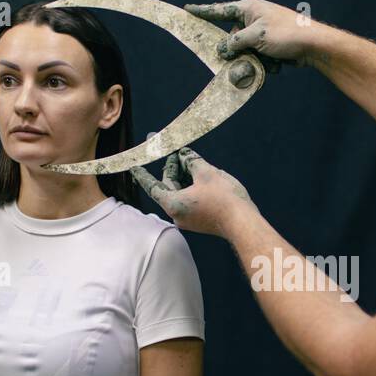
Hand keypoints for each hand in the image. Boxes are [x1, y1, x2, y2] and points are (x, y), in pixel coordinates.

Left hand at [131, 147, 258, 237]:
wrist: (243, 222)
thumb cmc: (224, 199)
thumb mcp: (206, 172)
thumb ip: (191, 161)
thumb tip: (184, 154)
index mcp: (173, 204)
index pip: (151, 186)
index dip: (142, 174)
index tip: (132, 166)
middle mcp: (177, 215)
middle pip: (169, 187)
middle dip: (174, 169)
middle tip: (179, 152)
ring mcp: (188, 220)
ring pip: (180, 193)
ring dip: (185, 177)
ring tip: (193, 162)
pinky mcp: (199, 221)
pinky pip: (189, 201)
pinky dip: (192, 188)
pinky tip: (201, 177)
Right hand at [185, 0, 322, 68]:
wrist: (313, 44)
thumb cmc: (287, 34)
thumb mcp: (256, 37)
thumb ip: (236, 42)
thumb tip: (223, 49)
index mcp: (248, 8)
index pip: (219, 10)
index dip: (202, 12)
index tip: (187, 10)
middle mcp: (253, 18)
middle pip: (233, 39)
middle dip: (240, 53)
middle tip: (248, 57)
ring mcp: (262, 32)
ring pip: (246, 52)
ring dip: (255, 60)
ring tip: (270, 60)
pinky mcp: (270, 45)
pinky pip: (258, 57)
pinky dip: (265, 63)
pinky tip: (277, 63)